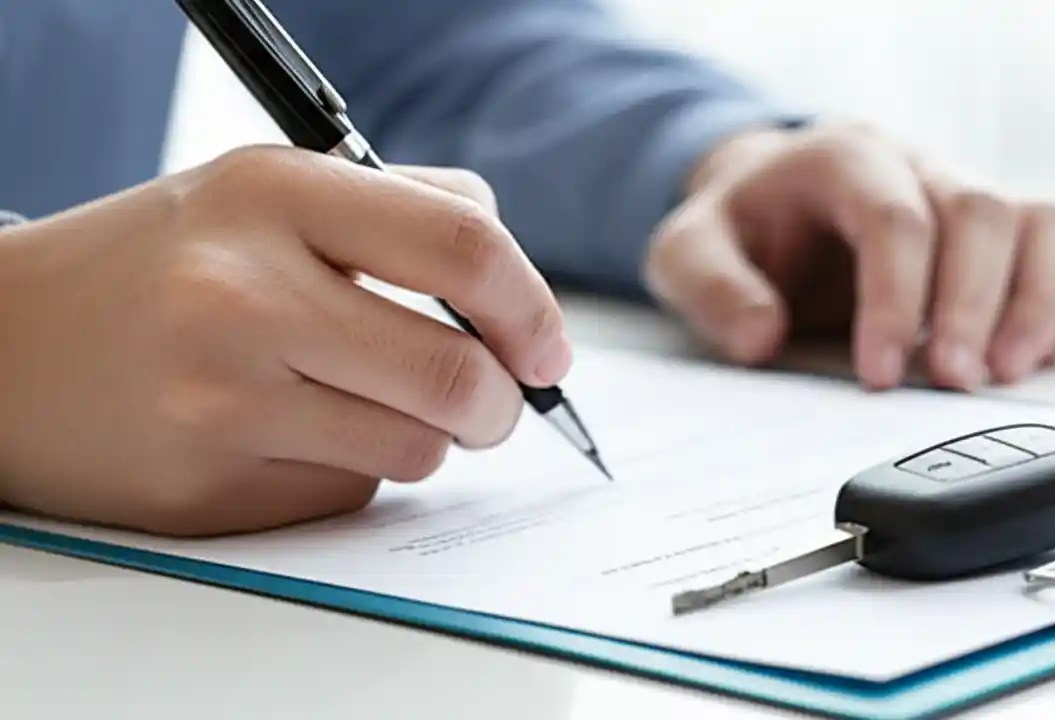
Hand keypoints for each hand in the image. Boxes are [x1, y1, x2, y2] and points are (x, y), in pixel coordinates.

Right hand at [0, 147, 569, 535]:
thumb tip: (521, 300)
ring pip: (416, 449)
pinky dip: (352, 467)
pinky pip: (350, 492)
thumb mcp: (269, 194)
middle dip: (503, 403)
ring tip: (364, 402)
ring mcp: (219, 400)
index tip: (548, 348)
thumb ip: (405, 215)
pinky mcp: (209, 490)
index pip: (464, 243)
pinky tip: (291, 434)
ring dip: (426, 437)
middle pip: (457, 372)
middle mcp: (242, 293)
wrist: (7, 349)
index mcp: (272, 192)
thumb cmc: (164, 265)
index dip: (532, 306)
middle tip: (495, 402)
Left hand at [644, 123, 1054, 390]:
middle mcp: (917, 165)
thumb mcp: (688, 253)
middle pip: (981, 213)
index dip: (895, 298)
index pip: (892, 217)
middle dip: (973, 304)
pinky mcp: (998, 236)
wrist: (768, 206)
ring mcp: (964, 195)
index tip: (881, 372)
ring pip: (1039, 224)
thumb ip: (711, 288)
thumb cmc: (739, 231)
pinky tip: (1032, 360)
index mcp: (842, 158)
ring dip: (1036, 304)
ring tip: (1005, 375)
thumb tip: (761, 337)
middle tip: (952, 382)